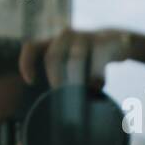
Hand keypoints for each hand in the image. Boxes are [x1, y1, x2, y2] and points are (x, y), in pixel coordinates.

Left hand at [18, 27, 132, 91]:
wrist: (118, 41)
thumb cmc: (89, 59)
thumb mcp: (71, 63)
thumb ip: (61, 77)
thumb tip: (53, 108)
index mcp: (54, 42)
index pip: (32, 47)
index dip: (26, 62)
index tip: (30, 82)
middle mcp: (67, 35)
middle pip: (53, 57)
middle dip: (56, 78)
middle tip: (62, 94)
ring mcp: (85, 36)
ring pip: (76, 59)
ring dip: (78, 79)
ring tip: (84, 91)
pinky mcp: (104, 41)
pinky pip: (98, 61)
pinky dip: (98, 77)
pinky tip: (100, 85)